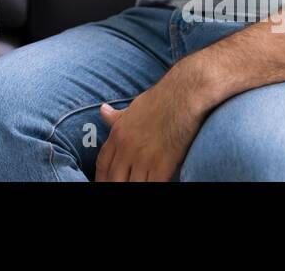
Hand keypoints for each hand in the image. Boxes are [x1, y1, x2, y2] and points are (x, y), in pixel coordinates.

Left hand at [94, 64, 211, 181]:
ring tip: (139, 184)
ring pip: (132, 185)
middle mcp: (127, 148)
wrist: (183, 96)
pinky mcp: (162, 166)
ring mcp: (143, 158)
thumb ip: (118, 115)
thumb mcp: (133, 106)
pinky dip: (152, 187)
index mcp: (118, 134)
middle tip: (118, 188)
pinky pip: (152, 185)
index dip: (101, 177)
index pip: (103, 163)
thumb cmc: (161, 99)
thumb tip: (102, 110)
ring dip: (134, 187)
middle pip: (114, 178)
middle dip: (115, 184)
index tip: (102, 183)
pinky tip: (155, 184)